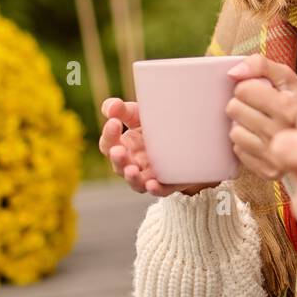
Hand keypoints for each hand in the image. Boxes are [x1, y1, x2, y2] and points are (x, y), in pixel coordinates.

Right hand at [98, 96, 217, 196]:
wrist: (188, 140)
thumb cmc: (156, 126)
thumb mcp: (139, 114)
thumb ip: (124, 110)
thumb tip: (111, 107)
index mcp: (123, 146)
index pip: (109, 144)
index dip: (109, 134)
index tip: (114, 122)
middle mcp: (132, 163)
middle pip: (120, 165)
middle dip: (118, 159)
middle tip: (117, 150)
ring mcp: (149, 175)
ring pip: (136, 182)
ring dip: (132, 178)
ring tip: (131, 170)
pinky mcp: (167, 183)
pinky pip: (160, 190)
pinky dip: (155, 189)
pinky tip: (152, 184)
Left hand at [225, 55, 296, 179]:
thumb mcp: (290, 78)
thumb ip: (262, 65)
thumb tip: (232, 73)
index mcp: (289, 106)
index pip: (243, 89)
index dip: (249, 86)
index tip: (261, 91)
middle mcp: (282, 132)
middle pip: (234, 109)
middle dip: (243, 103)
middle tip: (259, 107)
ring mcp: (275, 155)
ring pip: (234, 131)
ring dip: (243, 124)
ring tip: (262, 123)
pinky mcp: (269, 171)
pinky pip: (238, 151)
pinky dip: (247, 143)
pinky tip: (262, 139)